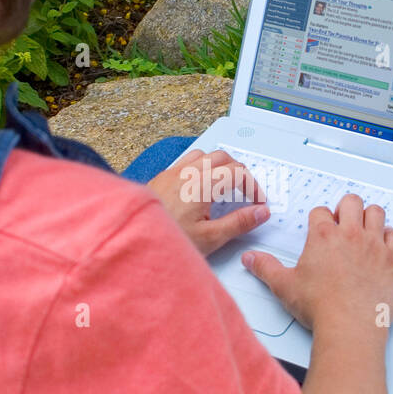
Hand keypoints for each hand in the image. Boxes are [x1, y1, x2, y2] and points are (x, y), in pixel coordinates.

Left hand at [148, 147, 270, 256]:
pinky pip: (187, 161)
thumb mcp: (210, 237)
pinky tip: (200, 185)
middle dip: (239, 172)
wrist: (132, 237)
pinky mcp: (161, 178)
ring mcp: (172, 173)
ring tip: (225, 186)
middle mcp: (187, 172)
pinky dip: (201, 166)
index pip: (238, 173)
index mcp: (202, 184)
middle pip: (223, 157)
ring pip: (204, 155)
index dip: (253, 187)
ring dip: (220, 165)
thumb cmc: (166, 238)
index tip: (257, 203)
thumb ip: (239, 223)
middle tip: (246, 192)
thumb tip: (260, 213)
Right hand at [242, 193, 392, 335]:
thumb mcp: (284, 286)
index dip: (319, 218)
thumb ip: (265, 268)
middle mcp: (350, 235)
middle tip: (342, 222)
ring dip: (369, 217)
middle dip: (345, 208)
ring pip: (376, 213)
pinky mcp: (392, 260)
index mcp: (323, 236)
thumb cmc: (320, 307)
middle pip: (351, 202)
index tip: (320, 227)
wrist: (349, 327)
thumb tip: (250, 259)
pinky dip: (388, 237)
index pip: (321, 211)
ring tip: (363, 230)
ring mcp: (374, 245)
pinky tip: (381, 246)